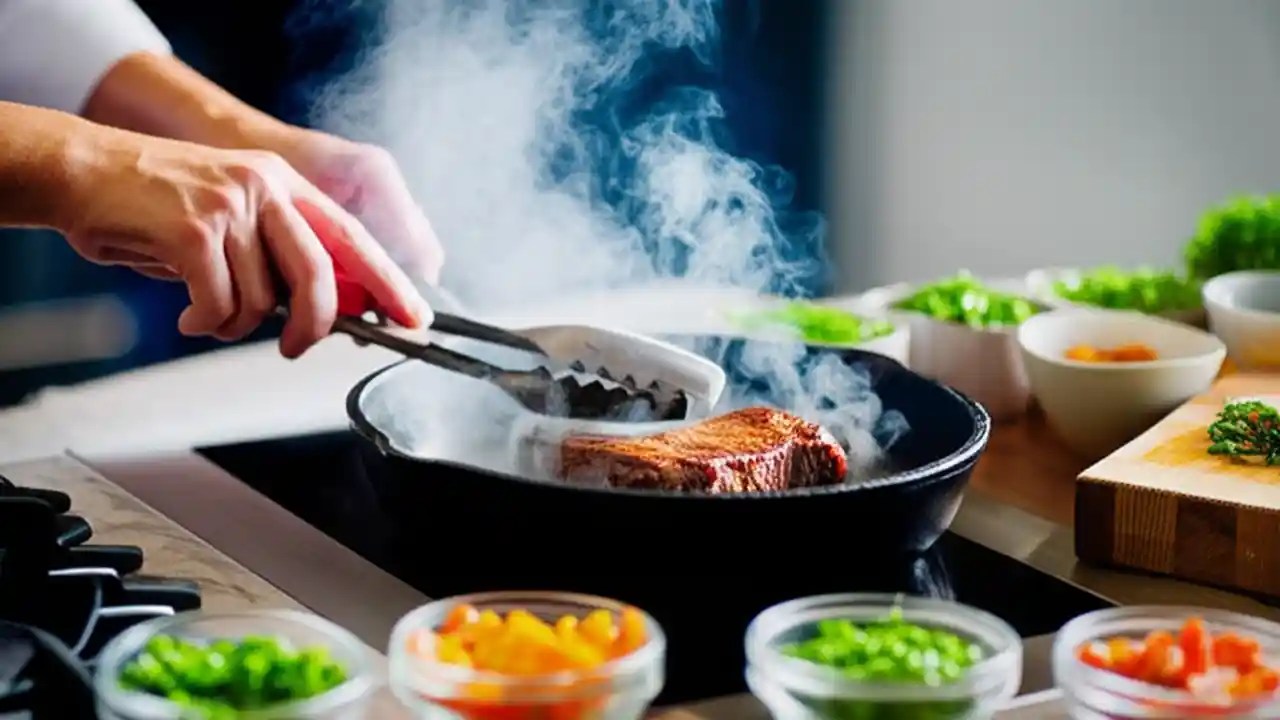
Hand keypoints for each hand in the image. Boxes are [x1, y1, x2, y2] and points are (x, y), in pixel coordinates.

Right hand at [59, 127, 431, 357]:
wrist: (84, 170)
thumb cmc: (156, 203)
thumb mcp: (234, 214)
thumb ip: (278, 251)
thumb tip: (327, 309)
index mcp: (284, 182)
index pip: (353, 237)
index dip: (389, 281)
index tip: (415, 317)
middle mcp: (265, 186)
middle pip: (319, 275)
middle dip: (313, 325)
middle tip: (295, 348)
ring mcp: (230, 205)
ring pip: (261, 300)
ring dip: (235, 324)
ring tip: (206, 312)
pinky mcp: (193, 230)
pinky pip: (220, 305)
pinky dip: (205, 323)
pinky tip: (187, 316)